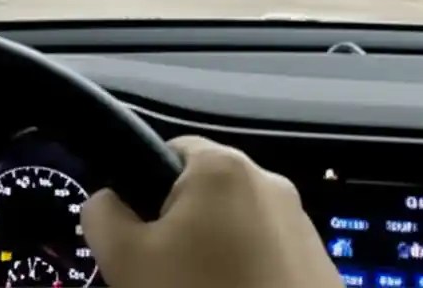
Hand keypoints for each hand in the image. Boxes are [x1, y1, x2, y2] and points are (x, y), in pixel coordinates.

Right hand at [81, 135, 341, 287]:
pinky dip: (247, 272)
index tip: (140, 235)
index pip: (169, 150)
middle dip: (182, 228)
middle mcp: (270, 182)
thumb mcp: (127, 261)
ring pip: (237, 227)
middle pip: (205, 193)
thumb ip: (103, 217)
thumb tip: (106, 201)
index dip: (144, 189)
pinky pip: (268, 254)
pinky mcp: (320, 261)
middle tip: (164, 272)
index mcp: (222, 167)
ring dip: (215, 252)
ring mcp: (302, 223)